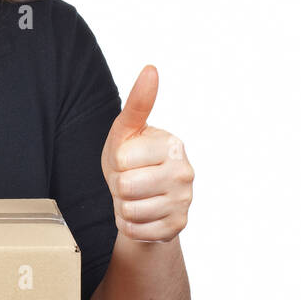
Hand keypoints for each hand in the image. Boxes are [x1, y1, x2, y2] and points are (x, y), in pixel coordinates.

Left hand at [101, 65, 193, 242]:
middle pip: (125, 187)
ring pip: (128, 211)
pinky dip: (129, 225)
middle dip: (118, 186)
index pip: (122, 160)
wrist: (142, 198)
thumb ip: (138, 103)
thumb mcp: (127, 131)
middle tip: (129, 181)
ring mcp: (184, 201)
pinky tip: (140, 214)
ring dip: (123, 206)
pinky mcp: (177, 226)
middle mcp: (185, 172)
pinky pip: (134, 230)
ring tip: (135, 197)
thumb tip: (151, 69)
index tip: (127, 161)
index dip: (115, 162)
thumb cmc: (132, 159)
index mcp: (173, 145)